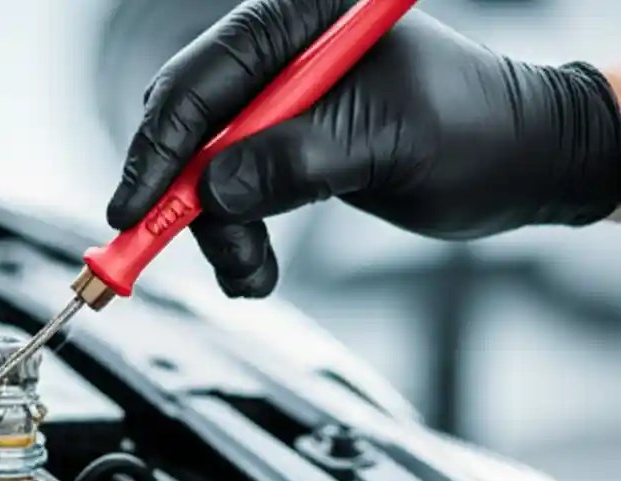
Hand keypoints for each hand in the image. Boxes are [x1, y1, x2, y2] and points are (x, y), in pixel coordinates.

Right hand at [107, 0, 620, 297]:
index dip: (160, 146)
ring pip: (206, 170)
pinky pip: (232, 190)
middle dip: (192, 202)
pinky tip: (255, 267)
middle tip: (220, 259)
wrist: (525, 163)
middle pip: (192, 126)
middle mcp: (281, 54)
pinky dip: (236, 236)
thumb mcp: (387, 143)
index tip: (134, 207)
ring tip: (253, 276)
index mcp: (302, 22)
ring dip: (218, 232)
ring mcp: (280, 100)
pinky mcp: (284, 143)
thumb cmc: (480, 132)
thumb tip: (214, 188)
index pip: (205, 77)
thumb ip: (296, 159)